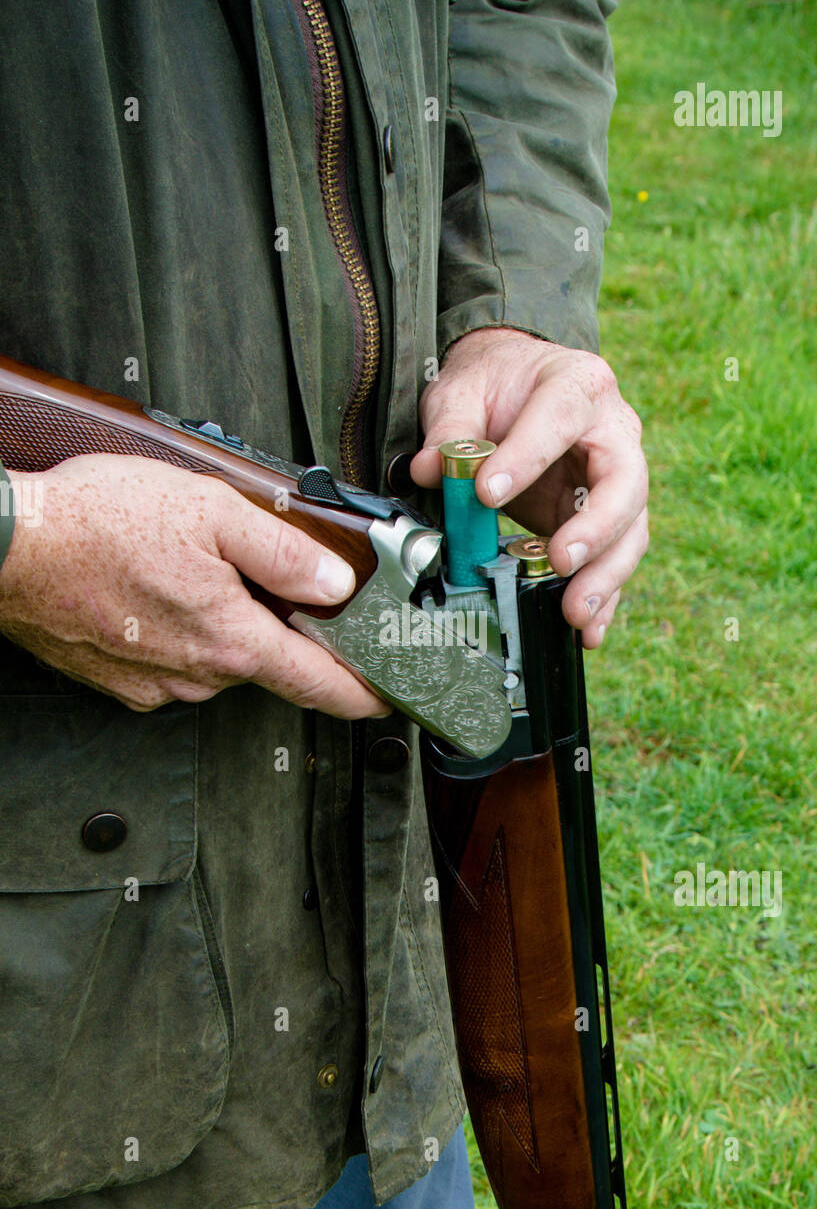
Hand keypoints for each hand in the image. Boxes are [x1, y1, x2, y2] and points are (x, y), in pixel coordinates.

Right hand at [0, 454, 389, 716]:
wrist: (10, 547)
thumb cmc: (97, 523)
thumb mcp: (212, 513)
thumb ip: (285, 552)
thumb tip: (335, 581)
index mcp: (232, 641)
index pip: (319, 683)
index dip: (362, 692)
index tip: (387, 696)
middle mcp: (199, 676)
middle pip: (267, 660)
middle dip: (276, 625)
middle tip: (259, 573)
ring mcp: (157, 684)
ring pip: (217, 658)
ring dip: (221, 623)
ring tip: (189, 568)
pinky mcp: (122, 682)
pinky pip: (174, 660)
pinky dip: (178, 630)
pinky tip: (156, 590)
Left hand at [412, 327, 648, 646]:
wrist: (517, 382)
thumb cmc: (494, 383)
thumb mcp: (461, 391)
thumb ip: (450, 429)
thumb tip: (430, 469)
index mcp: (576, 384)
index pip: (560, 418)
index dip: (528, 456)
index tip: (487, 493)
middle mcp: (613, 429)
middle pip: (625, 481)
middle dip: (597, 528)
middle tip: (563, 562)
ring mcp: (618, 476)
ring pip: (631, 529)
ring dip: (606, 576)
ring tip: (575, 614)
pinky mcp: (609, 517)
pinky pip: (615, 559)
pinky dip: (605, 598)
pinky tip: (587, 632)